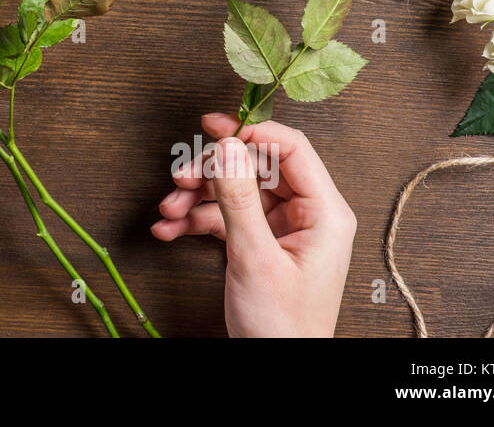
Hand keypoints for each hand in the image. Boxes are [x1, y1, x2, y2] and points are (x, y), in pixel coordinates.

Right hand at [151, 113, 356, 336]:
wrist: (276, 368)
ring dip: (196, 197)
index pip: (290, 149)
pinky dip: (195, 219)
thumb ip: (239, 200)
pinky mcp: (260, 243)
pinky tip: (170, 228)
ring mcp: (282, 229)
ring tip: (169, 209)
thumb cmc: (283, 327)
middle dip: (212, 171)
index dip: (251, 131)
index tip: (212, 126)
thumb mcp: (255, 259)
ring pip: (234, 190)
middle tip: (180, 177)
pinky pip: (225, 217)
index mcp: (324, 213)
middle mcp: (306, 215)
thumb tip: (228, 147)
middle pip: (255, 168)